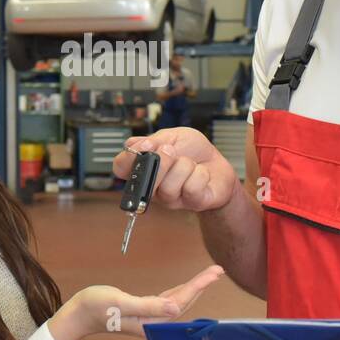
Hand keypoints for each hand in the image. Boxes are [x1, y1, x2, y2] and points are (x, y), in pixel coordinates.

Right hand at [47, 265, 224, 339]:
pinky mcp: (143, 311)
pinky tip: (186, 287)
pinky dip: (180, 291)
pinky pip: (168, 300)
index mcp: (150, 322)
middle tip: (218, 269)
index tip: (213, 273)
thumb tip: (175, 307)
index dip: (198, 287)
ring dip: (194, 288)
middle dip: (201, 286)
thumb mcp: (119, 302)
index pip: (180, 302)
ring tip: (209, 275)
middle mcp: (153, 323)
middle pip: (183, 302)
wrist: (78, 314)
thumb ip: (147, 306)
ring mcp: (149, 318)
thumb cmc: (95, 306)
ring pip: (177, 301)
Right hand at [112, 128, 238, 212]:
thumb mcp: (173, 136)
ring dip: (185, 166)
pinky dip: (200, 174)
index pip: (120, 167)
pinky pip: (191, 187)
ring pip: (169, 185)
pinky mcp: (191, 203)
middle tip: (172, 151)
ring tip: (191, 163)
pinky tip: (201, 174)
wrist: (218, 164)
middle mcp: (152, 186)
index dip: (129, 158)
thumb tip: (136, 146)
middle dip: (162, 161)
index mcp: (144, 167)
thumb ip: (154, 141)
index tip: (146, 147)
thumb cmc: (193, 151)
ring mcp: (170, 198)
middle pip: (144, 181)